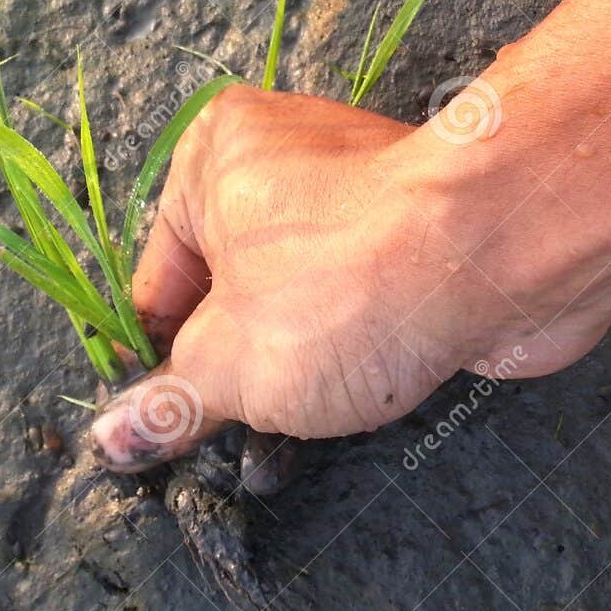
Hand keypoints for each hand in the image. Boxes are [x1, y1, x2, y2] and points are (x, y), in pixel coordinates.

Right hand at [88, 82, 610, 471]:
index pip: (158, 278)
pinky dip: (354, 358)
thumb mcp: (229, 366)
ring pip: (302, 302)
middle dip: (228, 373)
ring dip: (291, 377)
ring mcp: (362, 200)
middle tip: (219, 444)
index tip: (152, 427)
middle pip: (231, 289)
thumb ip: (169, 405)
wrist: (500, 258)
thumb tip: (110, 442)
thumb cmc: (338, 293)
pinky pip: (364, 306)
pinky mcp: (423, 242)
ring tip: (280, 449)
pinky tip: (349, 413)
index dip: (153, 360)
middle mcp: (285, 162)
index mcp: (213, 161)